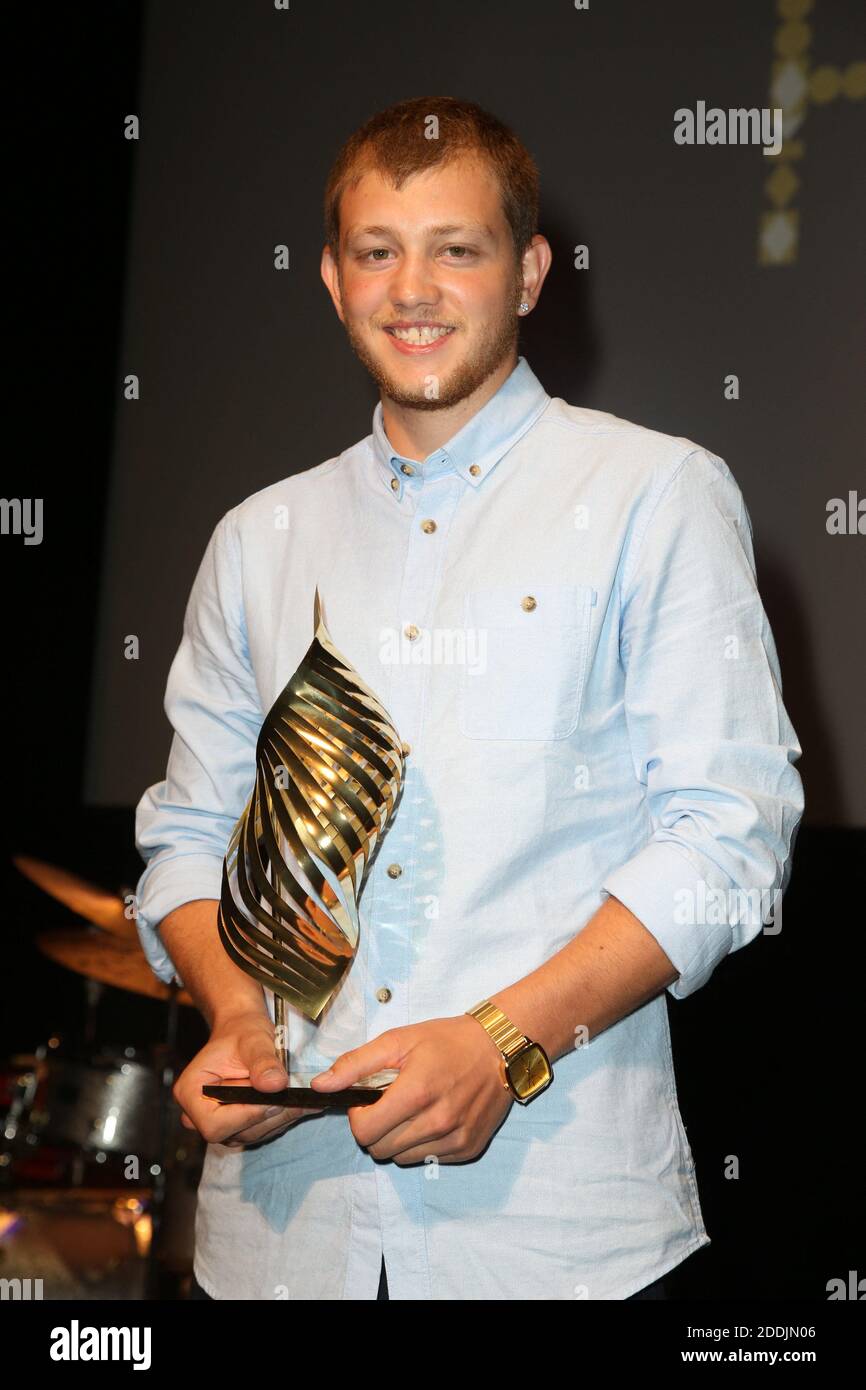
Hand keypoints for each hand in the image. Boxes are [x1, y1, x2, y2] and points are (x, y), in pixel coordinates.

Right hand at [174, 1008, 323, 1147]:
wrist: (243, 1031)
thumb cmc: (242, 1032)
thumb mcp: (254, 1040)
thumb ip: (263, 1062)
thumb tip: (275, 1085)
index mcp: (191, 1092)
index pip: (214, 1125)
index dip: (246, 1116)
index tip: (272, 1099)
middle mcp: (199, 1114)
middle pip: (235, 1134)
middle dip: (267, 1116)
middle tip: (294, 1095)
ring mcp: (219, 1122)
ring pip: (251, 1135)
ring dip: (278, 1118)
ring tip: (296, 1095)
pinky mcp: (237, 1125)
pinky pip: (260, 1131)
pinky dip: (280, 1117)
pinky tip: (294, 1100)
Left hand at [309, 1015, 511, 1164]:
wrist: (498, 1048)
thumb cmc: (445, 1041)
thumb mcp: (398, 1041)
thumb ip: (355, 1064)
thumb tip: (320, 1085)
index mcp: (415, 1094)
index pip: (364, 1131)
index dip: (359, 1116)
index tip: (369, 1099)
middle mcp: (436, 1122)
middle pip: (379, 1149)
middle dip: (376, 1127)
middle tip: (391, 1103)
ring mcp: (455, 1139)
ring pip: (401, 1158)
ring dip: (398, 1138)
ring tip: (413, 1110)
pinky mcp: (468, 1149)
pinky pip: (428, 1160)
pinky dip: (423, 1144)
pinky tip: (433, 1118)